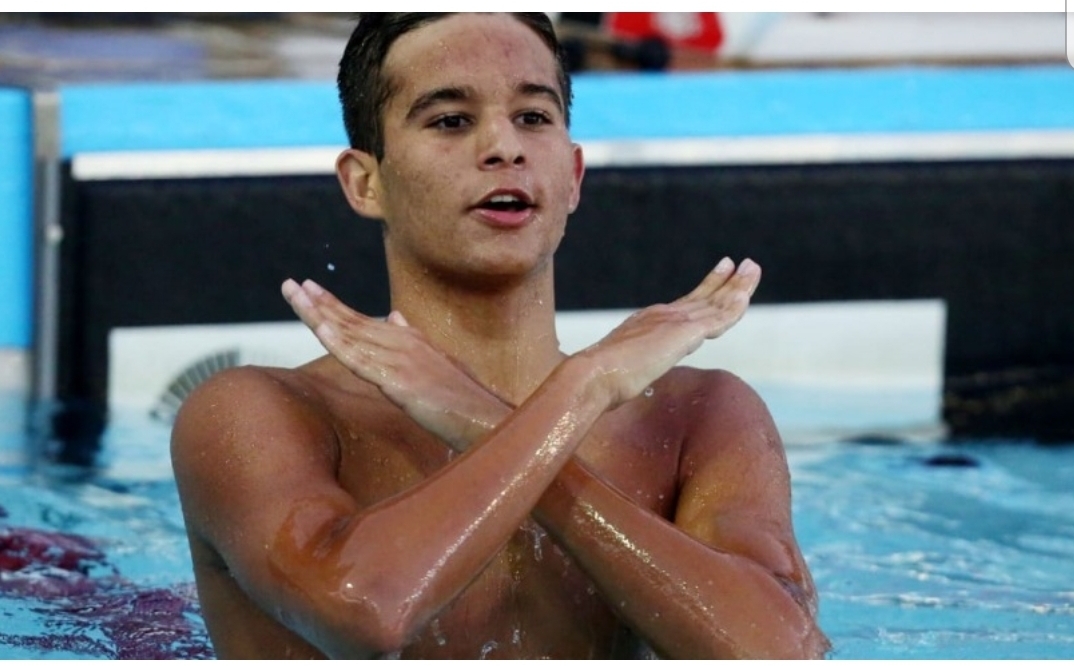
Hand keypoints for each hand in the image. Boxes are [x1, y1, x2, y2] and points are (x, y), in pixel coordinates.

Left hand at [281, 279, 505, 450]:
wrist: (488, 419)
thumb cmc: (466, 401)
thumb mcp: (439, 365)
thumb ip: (414, 341)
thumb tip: (394, 315)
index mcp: (411, 342)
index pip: (364, 321)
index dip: (335, 306)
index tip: (311, 290)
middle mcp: (404, 343)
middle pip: (352, 321)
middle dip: (319, 302)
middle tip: (290, 284)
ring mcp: (401, 360)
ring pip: (350, 334)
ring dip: (319, 313)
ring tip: (295, 294)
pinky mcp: (399, 381)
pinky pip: (361, 361)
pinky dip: (339, 342)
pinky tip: (320, 327)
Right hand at [579, 257, 759, 406]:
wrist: (595, 374)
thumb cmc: (601, 379)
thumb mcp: (622, 368)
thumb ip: (632, 367)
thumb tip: (629, 379)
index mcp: (650, 321)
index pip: (687, 304)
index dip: (707, 289)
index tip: (721, 274)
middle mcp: (664, 315)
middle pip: (705, 297)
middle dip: (727, 282)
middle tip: (745, 265)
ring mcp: (675, 321)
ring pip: (717, 302)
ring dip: (738, 286)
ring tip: (752, 269)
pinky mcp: (685, 332)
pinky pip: (719, 317)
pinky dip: (734, 307)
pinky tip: (745, 297)